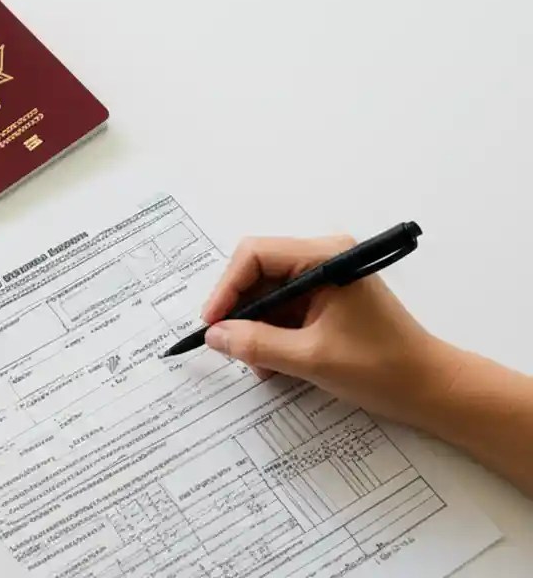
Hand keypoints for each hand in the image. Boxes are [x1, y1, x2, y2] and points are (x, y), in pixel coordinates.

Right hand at [202, 235, 465, 427]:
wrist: (432, 388)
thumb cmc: (380, 368)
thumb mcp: (310, 358)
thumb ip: (257, 344)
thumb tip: (214, 335)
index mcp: (325, 257)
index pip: (255, 255)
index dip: (226, 288)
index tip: (212, 324)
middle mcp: (324, 258)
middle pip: (259, 273)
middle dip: (241, 312)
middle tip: (230, 348)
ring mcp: (328, 279)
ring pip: (269, 295)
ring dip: (257, 329)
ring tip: (259, 366)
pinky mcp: (329, 300)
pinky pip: (285, 309)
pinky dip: (273, 334)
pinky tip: (275, 364)